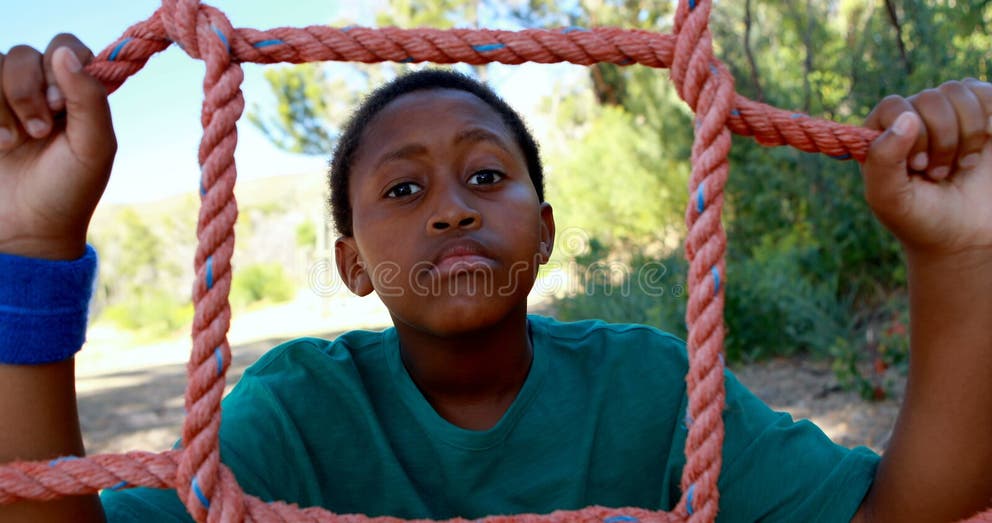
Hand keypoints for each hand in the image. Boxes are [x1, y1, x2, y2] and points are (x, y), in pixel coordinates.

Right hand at [0, 34, 114, 259]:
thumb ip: (89, 99)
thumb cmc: (68, 191)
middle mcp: (38, 92)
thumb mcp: (94, 148)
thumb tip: (65, 53)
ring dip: (2, 104)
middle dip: (27, 91)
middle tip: (39, 132)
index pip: (66, 47)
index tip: (59, 105)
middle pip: (24, 53)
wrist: (25, 230)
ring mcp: (3, 102)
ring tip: (12, 142)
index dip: (60, 67)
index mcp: (75, 95)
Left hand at [863, 79, 991, 261]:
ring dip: (966, 132)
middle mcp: (912, 118)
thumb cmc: (919, 219)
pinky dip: (988, 119)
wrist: (964, 237)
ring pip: (959, 90)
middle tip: (939, 174)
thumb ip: (883, 160)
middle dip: (942, 140)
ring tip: (961, 165)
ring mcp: (948, 114)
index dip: (912, 134)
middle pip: (931, 98)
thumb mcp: (889, 199)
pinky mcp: (982, 115)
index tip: (919, 166)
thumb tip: (906, 117)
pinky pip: (986, 93)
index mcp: (881, 134)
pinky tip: (983, 146)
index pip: (894, 107)